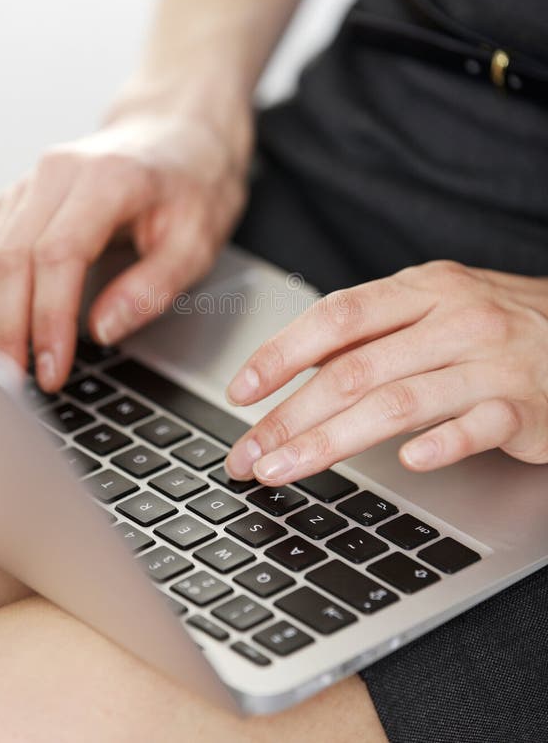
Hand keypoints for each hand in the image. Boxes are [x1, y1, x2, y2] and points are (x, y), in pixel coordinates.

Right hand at [0, 99, 250, 390]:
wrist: (180, 132)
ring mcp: (32, 181)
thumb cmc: (194, 183)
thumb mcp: (198, 239)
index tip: (51, 370)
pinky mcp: (20, 194)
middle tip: (10, 386)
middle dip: (4, 330)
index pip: (57, 257)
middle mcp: (57, 174)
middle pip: (9, 259)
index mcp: (106, 181)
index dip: (48, 320)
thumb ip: (152, 285)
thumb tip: (102, 330)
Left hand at [224, 261, 547, 483]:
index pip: (337, 316)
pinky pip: (479, 425)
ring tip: (284, 470)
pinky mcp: (527, 406)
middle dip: (289, 416)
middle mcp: (454, 319)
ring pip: (400, 402)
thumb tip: (295, 368)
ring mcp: (492, 362)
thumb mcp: (436, 307)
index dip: (282, 353)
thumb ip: (375, 332)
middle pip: (355, 369)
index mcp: (423, 290)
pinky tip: (408, 464)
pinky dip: (442, 444)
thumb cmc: (496, 324)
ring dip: (332, 441)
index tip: (241, 392)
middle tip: (246, 455)